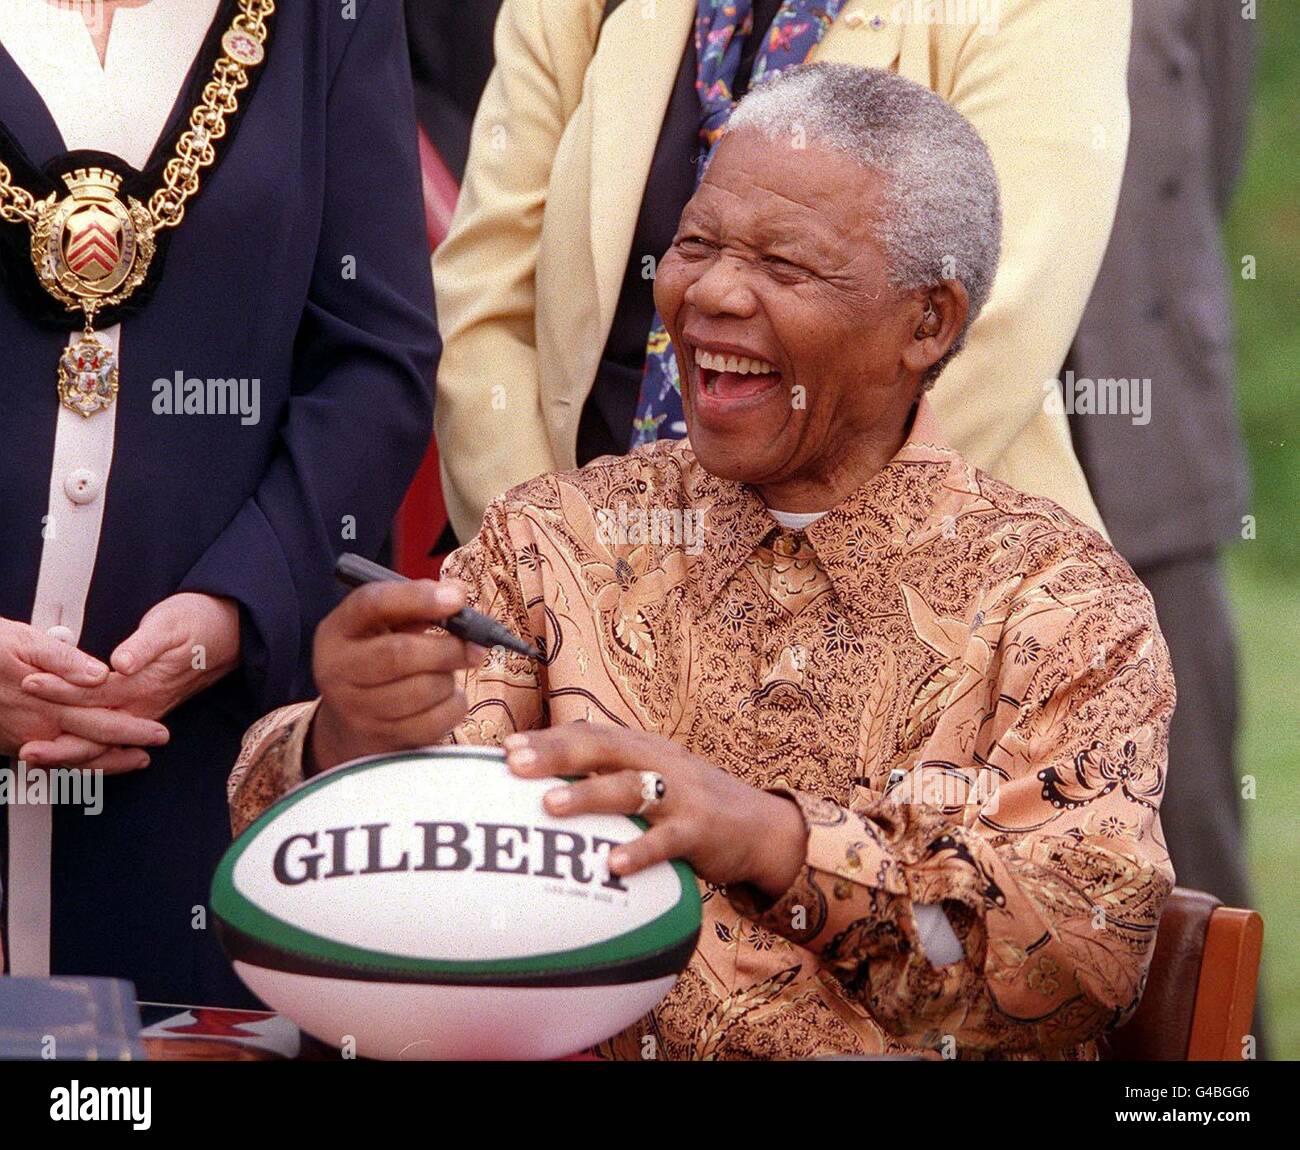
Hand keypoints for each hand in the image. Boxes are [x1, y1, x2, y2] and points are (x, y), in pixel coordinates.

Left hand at [18, 593, 238, 766]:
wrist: (230, 634)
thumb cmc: (198, 624)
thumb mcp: (170, 626)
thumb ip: (145, 646)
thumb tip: (123, 663)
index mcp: (148, 683)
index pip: (96, 692)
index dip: (62, 690)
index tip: (32, 684)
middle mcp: (146, 705)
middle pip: (98, 731)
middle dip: (61, 744)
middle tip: (27, 750)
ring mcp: (146, 712)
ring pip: (104, 741)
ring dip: (70, 753)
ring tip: (37, 759)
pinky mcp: (144, 712)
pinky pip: (112, 737)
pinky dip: (86, 748)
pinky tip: (65, 749)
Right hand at [309, 579, 481, 773]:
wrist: (350, 722)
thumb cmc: (378, 658)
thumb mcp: (383, 626)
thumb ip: (416, 606)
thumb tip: (457, 593)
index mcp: (336, 631)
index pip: (371, 604)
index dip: (417, 597)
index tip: (457, 598)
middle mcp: (337, 670)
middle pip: (400, 654)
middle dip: (448, 648)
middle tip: (475, 646)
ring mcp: (356, 710)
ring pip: (422, 690)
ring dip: (450, 679)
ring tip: (449, 673)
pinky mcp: (381, 740)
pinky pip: (434, 721)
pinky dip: (454, 705)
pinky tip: (447, 697)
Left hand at [502, 724, 808, 899]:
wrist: (760, 827)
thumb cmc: (689, 806)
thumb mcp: (654, 781)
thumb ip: (610, 781)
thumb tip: (542, 792)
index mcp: (643, 748)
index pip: (590, 734)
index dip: (548, 739)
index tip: (505, 748)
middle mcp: (659, 761)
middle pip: (603, 748)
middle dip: (556, 754)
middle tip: (514, 764)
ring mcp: (681, 794)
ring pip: (630, 788)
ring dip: (588, 795)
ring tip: (549, 807)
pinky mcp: (701, 829)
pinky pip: (667, 840)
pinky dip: (640, 851)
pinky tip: (611, 864)